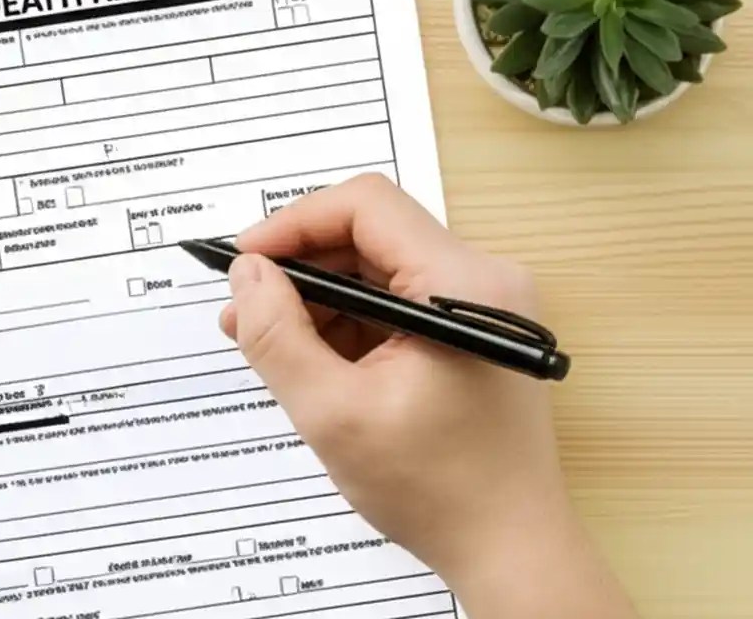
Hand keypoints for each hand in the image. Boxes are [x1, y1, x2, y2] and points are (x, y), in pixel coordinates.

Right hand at [221, 174, 636, 618]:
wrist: (509, 549)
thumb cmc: (441, 492)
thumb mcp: (334, 413)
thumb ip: (279, 336)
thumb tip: (247, 275)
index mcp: (462, 287)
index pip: (366, 207)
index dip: (294, 224)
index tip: (246, 261)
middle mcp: (482, 282)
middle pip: (370, 235)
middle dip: (300, 268)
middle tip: (245, 309)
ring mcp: (480, 307)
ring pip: (378, 269)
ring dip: (319, 298)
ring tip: (269, 342)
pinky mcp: (469, 332)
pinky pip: (394, 302)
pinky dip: (347, 322)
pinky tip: (311, 358)